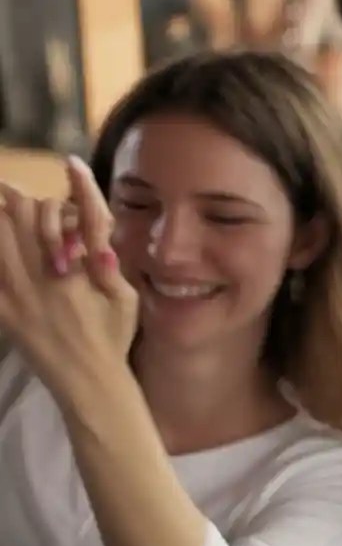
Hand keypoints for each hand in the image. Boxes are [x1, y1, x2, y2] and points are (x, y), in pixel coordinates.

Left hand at [0, 157, 136, 396]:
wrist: (89, 382)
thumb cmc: (113, 339)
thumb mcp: (125, 301)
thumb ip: (110, 267)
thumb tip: (99, 239)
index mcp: (79, 271)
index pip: (72, 218)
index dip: (76, 188)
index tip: (72, 164)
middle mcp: (46, 277)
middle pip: (25, 221)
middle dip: (20, 199)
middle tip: (12, 187)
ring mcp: (20, 296)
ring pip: (1, 243)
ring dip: (1, 221)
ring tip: (0, 205)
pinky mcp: (6, 313)